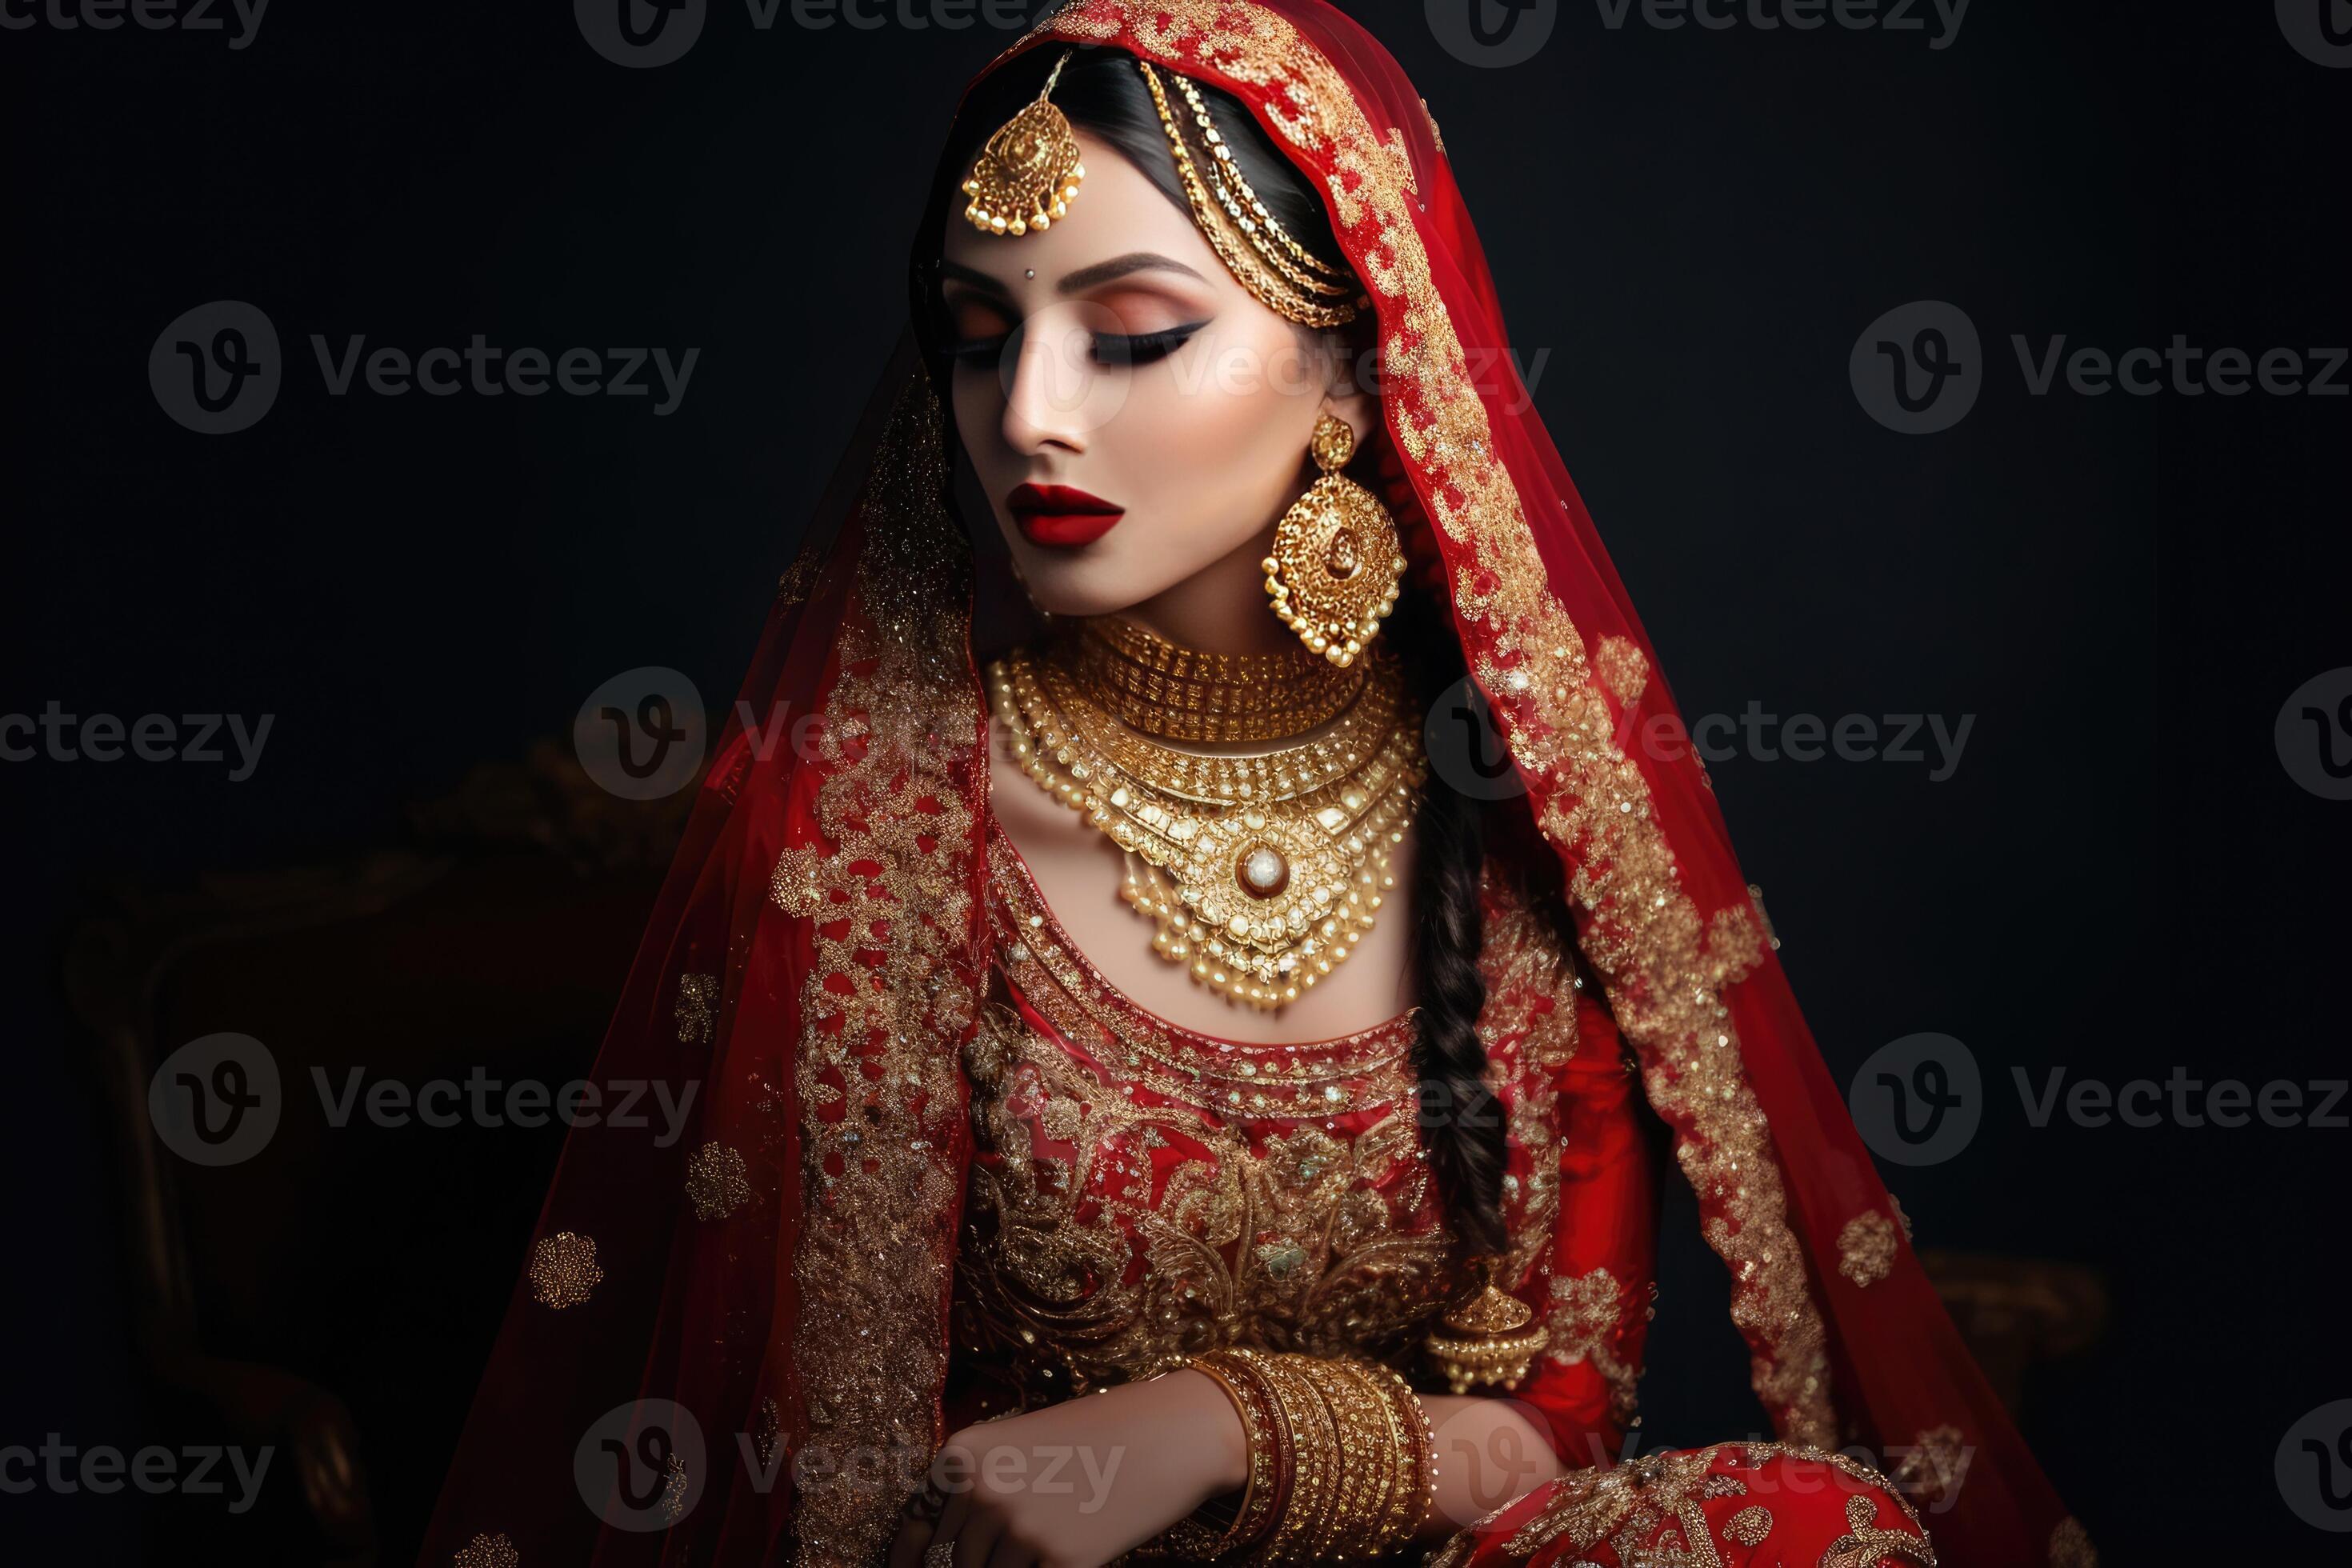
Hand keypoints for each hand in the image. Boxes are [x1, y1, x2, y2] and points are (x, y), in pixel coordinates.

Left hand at [887, 1369, 1248, 1567]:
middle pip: (956, 1563)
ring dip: (1020, 1565)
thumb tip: (934, 1558)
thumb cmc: (1095, 1439)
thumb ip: (975, 1495)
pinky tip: (1077, 1547)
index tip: (925, 1567)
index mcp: (962, 1458)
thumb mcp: (1018, 1450)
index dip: (919, 1559)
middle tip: (1029, 1538)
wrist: (1170, 1434)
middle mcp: (982, 1491)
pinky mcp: (1062, 1560)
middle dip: (982, 1563)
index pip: (919, 1532)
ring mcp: (1020, 1529)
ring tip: (1057, 1534)